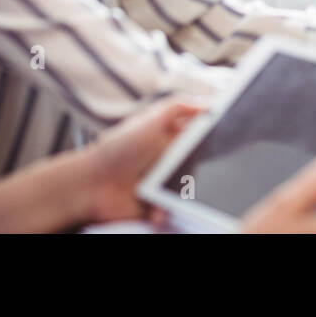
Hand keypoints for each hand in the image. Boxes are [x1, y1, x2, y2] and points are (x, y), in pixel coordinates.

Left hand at [83, 98, 204, 225]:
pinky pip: (171, 211)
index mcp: (168, 137)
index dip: (212, 138)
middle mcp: (168, 160)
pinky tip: (157, 208)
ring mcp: (162, 184)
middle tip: (203, 175)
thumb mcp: (150, 119)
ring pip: (189, 192)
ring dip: (184, 195)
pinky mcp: (156, 205)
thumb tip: (208, 104)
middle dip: (203, 172)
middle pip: (199, 165)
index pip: (198, 136)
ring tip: (172, 193)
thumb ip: (178, 106)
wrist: (91, 185)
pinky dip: (166, 212)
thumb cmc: (118, 149)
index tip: (224, 142)